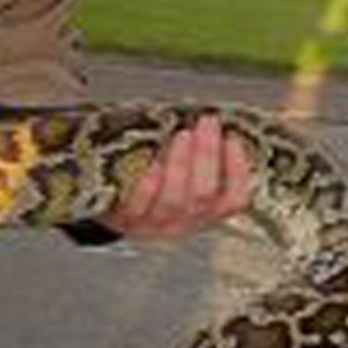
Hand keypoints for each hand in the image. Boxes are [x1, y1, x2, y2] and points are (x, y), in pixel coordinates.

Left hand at [104, 112, 254, 242]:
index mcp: (204, 213)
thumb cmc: (152, 190)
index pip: (233, 200)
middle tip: (207, 123)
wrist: (110, 214)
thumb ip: (197, 158)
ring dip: (181, 163)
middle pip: (203, 195)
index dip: (238, 171)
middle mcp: (183, 223)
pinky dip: (148, 183)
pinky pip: (140, 205)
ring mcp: (154, 225)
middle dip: (208, 155)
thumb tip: (210, 122)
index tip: (232, 139)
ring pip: (175, 200)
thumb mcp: (182, 180)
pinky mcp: (127, 221)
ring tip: (182, 135)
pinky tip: (152, 161)